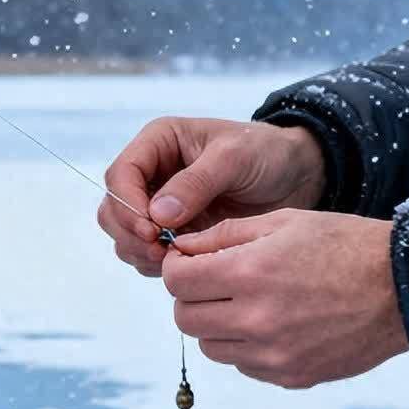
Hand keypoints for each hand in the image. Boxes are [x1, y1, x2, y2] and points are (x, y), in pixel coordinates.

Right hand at [98, 117, 324, 277]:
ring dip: (140, 252)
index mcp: (158, 143)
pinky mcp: (173, 232)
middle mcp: (151, 174)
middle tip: (160, 252)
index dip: (127, 205)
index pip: (120, 175)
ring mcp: (160, 206)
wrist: (296, 176)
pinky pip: (147, 253)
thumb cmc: (266, 153)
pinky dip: (156, 264)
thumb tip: (157, 214)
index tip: (151, 230)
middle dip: (130, 233)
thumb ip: (196, 183)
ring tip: (172, 260)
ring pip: (124, 235)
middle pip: (113, 209)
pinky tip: (184, 265)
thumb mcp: (235, 158)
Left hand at [162, 209, 408, 388]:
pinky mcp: (290, 376)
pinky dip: (246, 346)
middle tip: (215, 283)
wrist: (403, 288)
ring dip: (216, 324)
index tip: (191, 262)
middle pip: (185, 318)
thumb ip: (224, 235)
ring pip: (210, 346)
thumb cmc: (343, 244)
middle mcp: (256, 319)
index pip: (176, 281)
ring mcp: (273, 354)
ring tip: (247, 302)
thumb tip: (180, 250)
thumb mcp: (283, 222)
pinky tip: (274, 323)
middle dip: (191, 297)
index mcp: (251, 272)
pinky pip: (243, 365)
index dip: (178, 267)